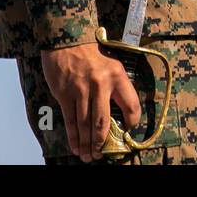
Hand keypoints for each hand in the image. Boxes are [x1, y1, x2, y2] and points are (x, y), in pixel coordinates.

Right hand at [40, 41, 141, 161]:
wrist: (68, 40)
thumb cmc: (93, 53)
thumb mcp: (113, 64)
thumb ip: (118, 86)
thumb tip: (120, 112)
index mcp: (118, 76)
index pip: (131, 105)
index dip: (132, 122)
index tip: (128, 132)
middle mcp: (101, 84)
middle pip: (103, 122)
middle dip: (102, 142)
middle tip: (101, 155)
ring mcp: (81, 90)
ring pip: (85, 124)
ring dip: (87, 144)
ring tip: (89, 156)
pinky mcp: (65, 94)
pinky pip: (70, 120)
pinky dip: (73, 136)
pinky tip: (76, 146)